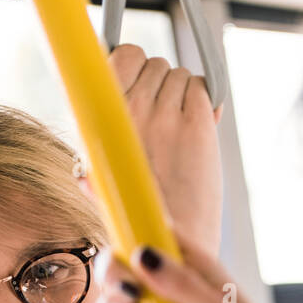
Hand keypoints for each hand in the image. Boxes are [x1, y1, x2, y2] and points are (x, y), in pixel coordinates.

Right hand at [109, 44, 222, 255]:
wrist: (167, 246)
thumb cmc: (136, 216)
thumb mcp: (102, 176)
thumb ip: (102, 137)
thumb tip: (104, 102)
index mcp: (100, 124)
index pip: (122, 56)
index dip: (133, 66)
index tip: (138, 85)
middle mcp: (128, 114)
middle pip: (155, 63)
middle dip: (161, 85)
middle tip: (163, 120)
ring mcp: (164, 118)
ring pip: (179, 74)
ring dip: (183, 95)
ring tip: (179, 132)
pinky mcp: (196, 126)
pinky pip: (202, 87)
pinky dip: (202, 103)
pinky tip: (197, 131)